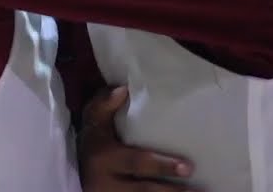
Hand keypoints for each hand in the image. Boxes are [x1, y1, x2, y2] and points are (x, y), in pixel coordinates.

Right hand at [79, 87, 198, 191]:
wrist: (76, 175)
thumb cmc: (93, 144)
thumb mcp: (93, 124)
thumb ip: (104, 105)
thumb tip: (123, 90)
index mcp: (104, 159)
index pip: (136, 162)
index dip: (162, 166)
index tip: (188, 167)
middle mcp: (106, 183)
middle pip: (144, 189)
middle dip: (170, 190)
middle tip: (196, 191)